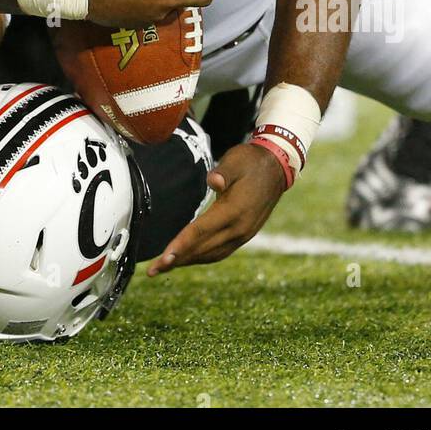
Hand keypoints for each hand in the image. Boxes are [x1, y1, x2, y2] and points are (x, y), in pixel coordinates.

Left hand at [147, 142, 286, 273]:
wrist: (277, 167)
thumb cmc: (251, 161)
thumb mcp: (236, 160)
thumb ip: (224, 171)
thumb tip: (214, 181)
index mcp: (234, 211)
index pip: (200, 231)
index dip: (180, 245)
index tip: (163, 258)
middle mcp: (239, 228)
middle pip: (202, 248)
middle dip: (177, 260)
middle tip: (153, 270)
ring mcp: (243, 233)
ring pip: (211, 254)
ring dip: (188, 261)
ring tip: (165, 267)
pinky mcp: (245, 234)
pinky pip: (220, 252)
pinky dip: (202, 257)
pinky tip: (189, 258)